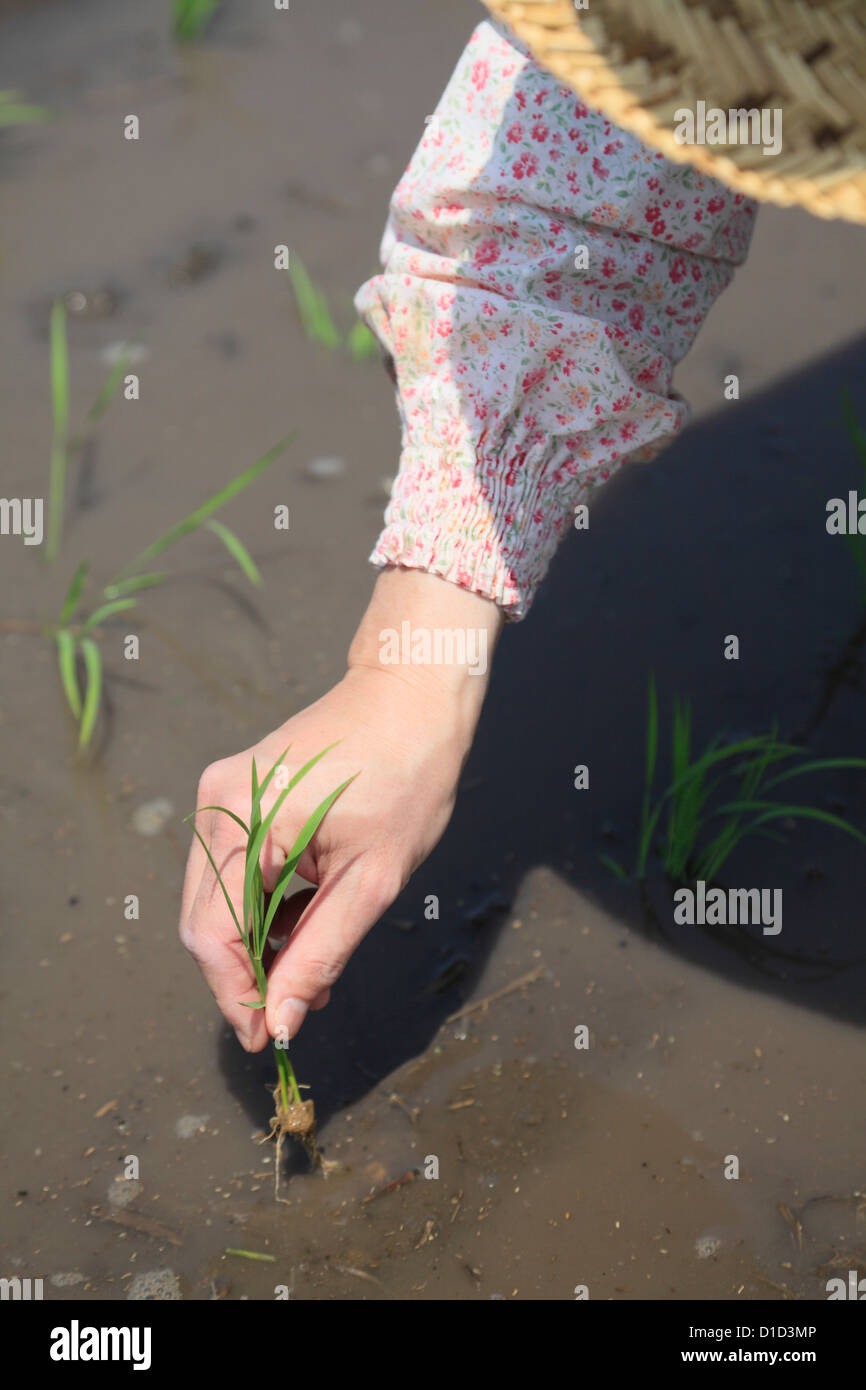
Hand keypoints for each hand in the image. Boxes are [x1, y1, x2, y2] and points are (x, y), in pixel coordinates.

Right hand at [179, 568, 502, 1049]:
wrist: (412, 693)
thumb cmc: (407, 774)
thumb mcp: (373, 878)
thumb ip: (320, 953)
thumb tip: (281, 1020)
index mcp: (242, 820)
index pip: (214, 935)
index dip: (235, 996)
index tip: (266, 1039)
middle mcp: (216, 804)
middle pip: (204, 921)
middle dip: (244, 976)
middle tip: (290, 1017)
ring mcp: (223, 794)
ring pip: (217, 899)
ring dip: (255, 945)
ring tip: (308, 978)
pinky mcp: (238, 792)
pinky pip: (234, 869)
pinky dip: (262, 908)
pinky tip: (304, 930)